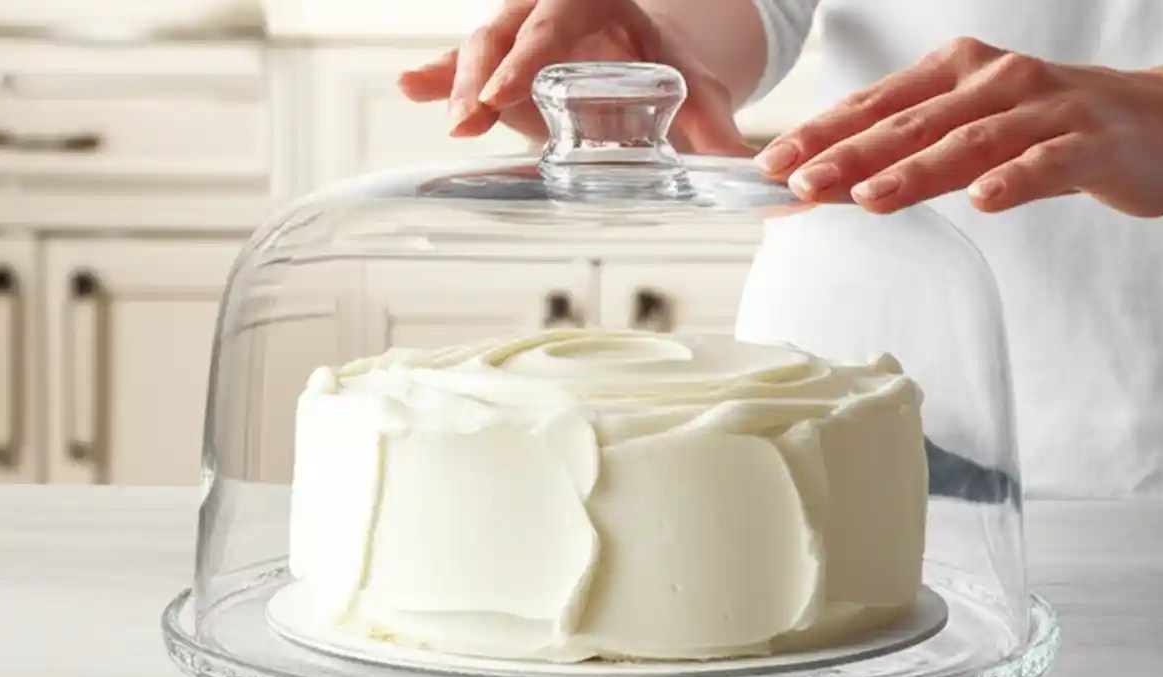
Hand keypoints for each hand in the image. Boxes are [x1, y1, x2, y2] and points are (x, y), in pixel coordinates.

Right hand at [397, 0, 751, 155]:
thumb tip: (751, 172)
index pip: (556, 20)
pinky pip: (464, 61)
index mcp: (598, 0)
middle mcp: (550, 8)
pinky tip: (411, 87)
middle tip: (473, 118)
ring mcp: (520, 31)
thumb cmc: (670, 65)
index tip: (510, 94)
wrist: (650, 52)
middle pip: (507, 29)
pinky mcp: (501, 59)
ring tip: (446, 116)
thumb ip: (718, 130)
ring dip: (459, 81)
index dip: (529, 55)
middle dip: (484, 73)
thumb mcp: (698, 92)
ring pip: (480, 43)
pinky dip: (438, 76)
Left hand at [755, 37, 1162, 216]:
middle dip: (850, 155)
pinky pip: (1046, 163)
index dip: (823, 134)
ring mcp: (1044, 110)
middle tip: (800, 185)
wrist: (1155, 119)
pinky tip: (982, 200)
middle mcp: (994, 81)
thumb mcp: (968, 124)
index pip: (876, 105)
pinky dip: (1014, 179)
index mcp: (955, 72)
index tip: (773, 165)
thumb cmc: (1042, 126)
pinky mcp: (1090, 144)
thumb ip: (907, 147)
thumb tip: (824, 181)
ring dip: (915, 170)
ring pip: (969, 142)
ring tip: (868, 197)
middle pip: (910, 123)